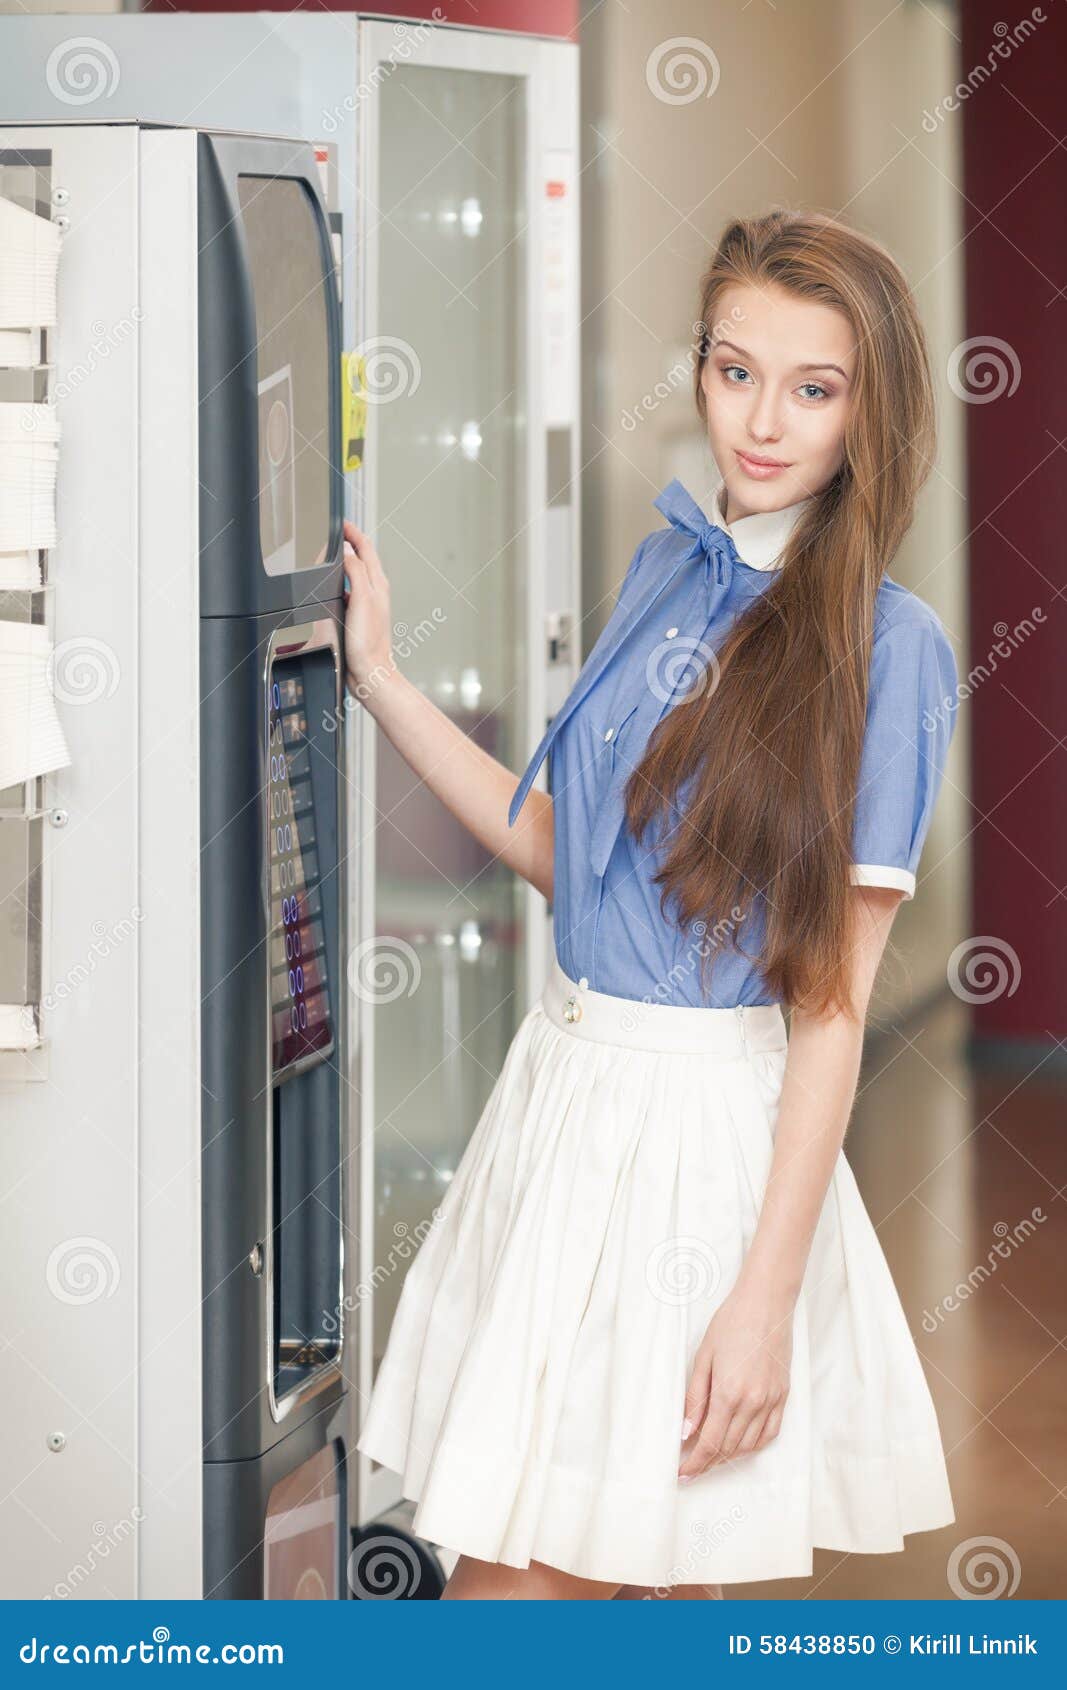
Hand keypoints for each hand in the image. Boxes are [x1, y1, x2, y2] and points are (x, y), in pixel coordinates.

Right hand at [342, 519, 394, 693]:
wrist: (370, 674)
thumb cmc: (369, 644)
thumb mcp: (361, 600)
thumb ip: (356, 572)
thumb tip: (348, 550)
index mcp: (378, 584)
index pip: (366, 547)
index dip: (353, 532)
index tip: (340, 522)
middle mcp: (374, 592)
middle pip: (361, 558)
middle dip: (348, 542)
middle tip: (334, 531)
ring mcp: (366, 604)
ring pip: (354, 574)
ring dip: (344, 561)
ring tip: (330, 553)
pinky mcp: (358, 617)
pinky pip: (347, 592)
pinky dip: (338, 583)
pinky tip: (330, 588)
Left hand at [677, 1281, 792, 1479]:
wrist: (766, 1304)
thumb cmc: (731, 1323)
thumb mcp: (703, 1357)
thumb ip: (695, 1398)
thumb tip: (687, 1432)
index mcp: (729, 1393)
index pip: (709, 1442)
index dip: (695, 1463)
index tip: (683, 1473)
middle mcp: (753, 1403)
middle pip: (728, 1448)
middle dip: (707, 1462)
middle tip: (691, 1467)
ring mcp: (771, 1401)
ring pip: (748, 1445)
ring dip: (728, 1457)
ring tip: (710, 1458)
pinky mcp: (783, 1396)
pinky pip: (769, 1433)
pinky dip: (753, 1446)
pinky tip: (740, 1446)